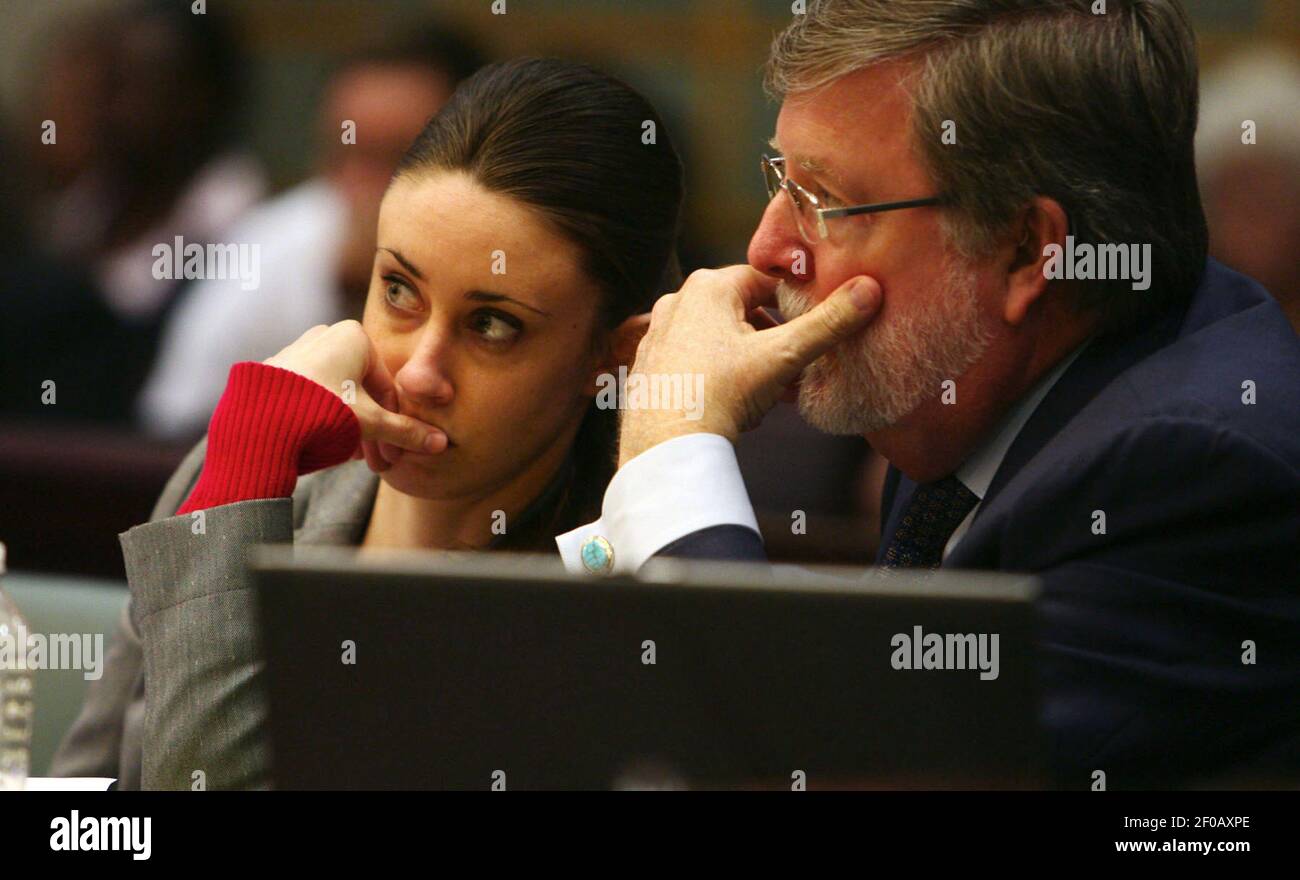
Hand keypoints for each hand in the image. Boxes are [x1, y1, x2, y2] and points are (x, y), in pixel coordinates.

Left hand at [264, 321, 445, 467]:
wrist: (258, 421)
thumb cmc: (321, 412)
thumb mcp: (370, 423)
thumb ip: (406, 432)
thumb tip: (441, 443)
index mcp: (354, 336)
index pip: (387, 387)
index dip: (395, 426)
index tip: (393, 455)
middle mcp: (325, 335)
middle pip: (362, 392)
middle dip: (371, 430)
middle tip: (374, 462)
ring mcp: (297, 350)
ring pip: (337, 394)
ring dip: (350, 426)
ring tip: (350, 456)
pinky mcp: (275, 371)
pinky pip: (311, 395)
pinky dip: (323, 417)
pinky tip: (324, 443)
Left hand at [617, 266, 880, 466]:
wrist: (666, 447)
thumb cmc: (719, 394)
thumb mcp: (783, 356)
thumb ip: (827, 324)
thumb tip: (869, 290)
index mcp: (707, 286)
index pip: (765, 281)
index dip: (794, 304)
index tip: (813, 328)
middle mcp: (677, 302)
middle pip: (743, 312)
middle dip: (774, 340)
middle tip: (795, 368)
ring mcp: (659, 335)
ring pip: (722, 340)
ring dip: (752, 363)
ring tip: (771, 394)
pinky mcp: (652, 367)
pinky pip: (698, 363)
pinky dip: (723, 378)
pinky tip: (739, 407)